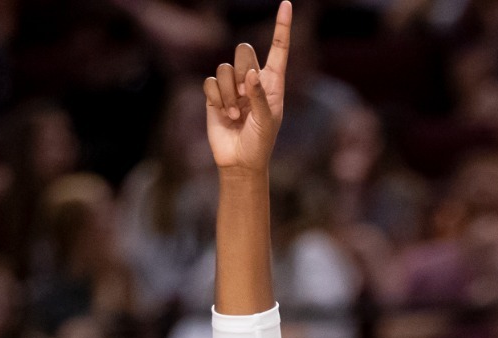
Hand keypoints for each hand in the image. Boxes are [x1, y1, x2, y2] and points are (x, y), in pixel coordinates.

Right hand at [205, 2, 290, 172]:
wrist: (239, 161)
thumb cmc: (260, 143)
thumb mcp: (266, 121)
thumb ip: (260, 97)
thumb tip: (251, 73)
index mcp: (273, 82)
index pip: (278, 49)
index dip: (282, 27)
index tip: (286, 4)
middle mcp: (252, 79)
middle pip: (243, 51)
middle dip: (241, 70)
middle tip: (244, 95)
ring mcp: (232, 86)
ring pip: (224, 67)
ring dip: (229, 92)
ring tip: (235, 113)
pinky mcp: (215, 95)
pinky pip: (211, 81)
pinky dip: (217, 98)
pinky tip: (224, 114)